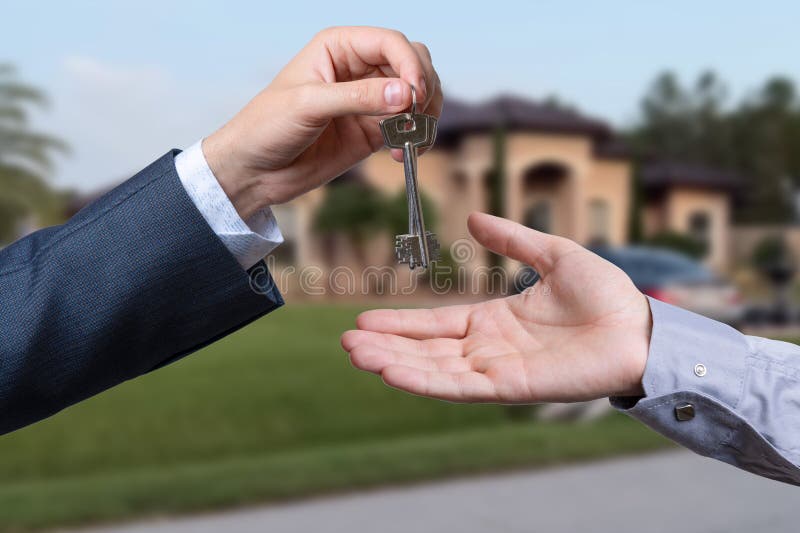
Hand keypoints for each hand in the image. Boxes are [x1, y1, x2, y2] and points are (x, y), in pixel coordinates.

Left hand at [203, 26, 441, 219]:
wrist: (254, 170)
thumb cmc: (266, 127)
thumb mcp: (308, 106)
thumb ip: (357, 98)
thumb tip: (405, 94)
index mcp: (339, 48)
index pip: (391, 42)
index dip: (410, 64)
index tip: (415, 94)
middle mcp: (358, 69)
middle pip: (413, 63)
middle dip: (424, 87)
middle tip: (417, 117)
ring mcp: (369, 101)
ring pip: (417, 95)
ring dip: (425, 115)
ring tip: (412, 139)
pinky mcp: (373, 130)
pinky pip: (409, 127)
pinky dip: (416, 138)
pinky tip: (403, 153)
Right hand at [341, 213, 651, 402]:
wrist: (640, 327)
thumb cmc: (605, 294)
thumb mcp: (553, 254)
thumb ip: (513, 239)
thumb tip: (474, 218)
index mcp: (494, 320)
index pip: (435, 324)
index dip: (401, 322)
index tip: (365, 318)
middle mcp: (489, 348)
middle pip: (426, 349)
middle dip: (386, 346)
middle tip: (348, 342)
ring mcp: (497, 369)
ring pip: (434, 369)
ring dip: (394, 362)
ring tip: (357, 354)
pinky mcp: (510, 387)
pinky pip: (458, 386)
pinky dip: (423, 380)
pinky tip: (391, 372)